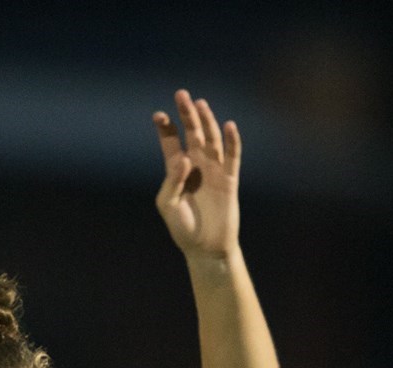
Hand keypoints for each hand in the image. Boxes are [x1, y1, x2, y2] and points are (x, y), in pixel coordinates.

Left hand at [154, 89, 240, 257]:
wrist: (206, 248)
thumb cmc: (183, 228)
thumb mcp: (169, 205)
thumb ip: (173, 181)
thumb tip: (185, 158)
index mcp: (176, 171)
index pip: (171, 143)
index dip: (166, 128)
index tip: (159, 115)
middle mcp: (195, 166)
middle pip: (192, 134)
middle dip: (187, 115)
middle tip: (181, 94)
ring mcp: (213, 171)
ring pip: (211, 140)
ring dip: (207, 122)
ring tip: (200, 104)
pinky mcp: (229, 180)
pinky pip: (232, 157)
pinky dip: (232, 141)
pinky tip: (229, 125)